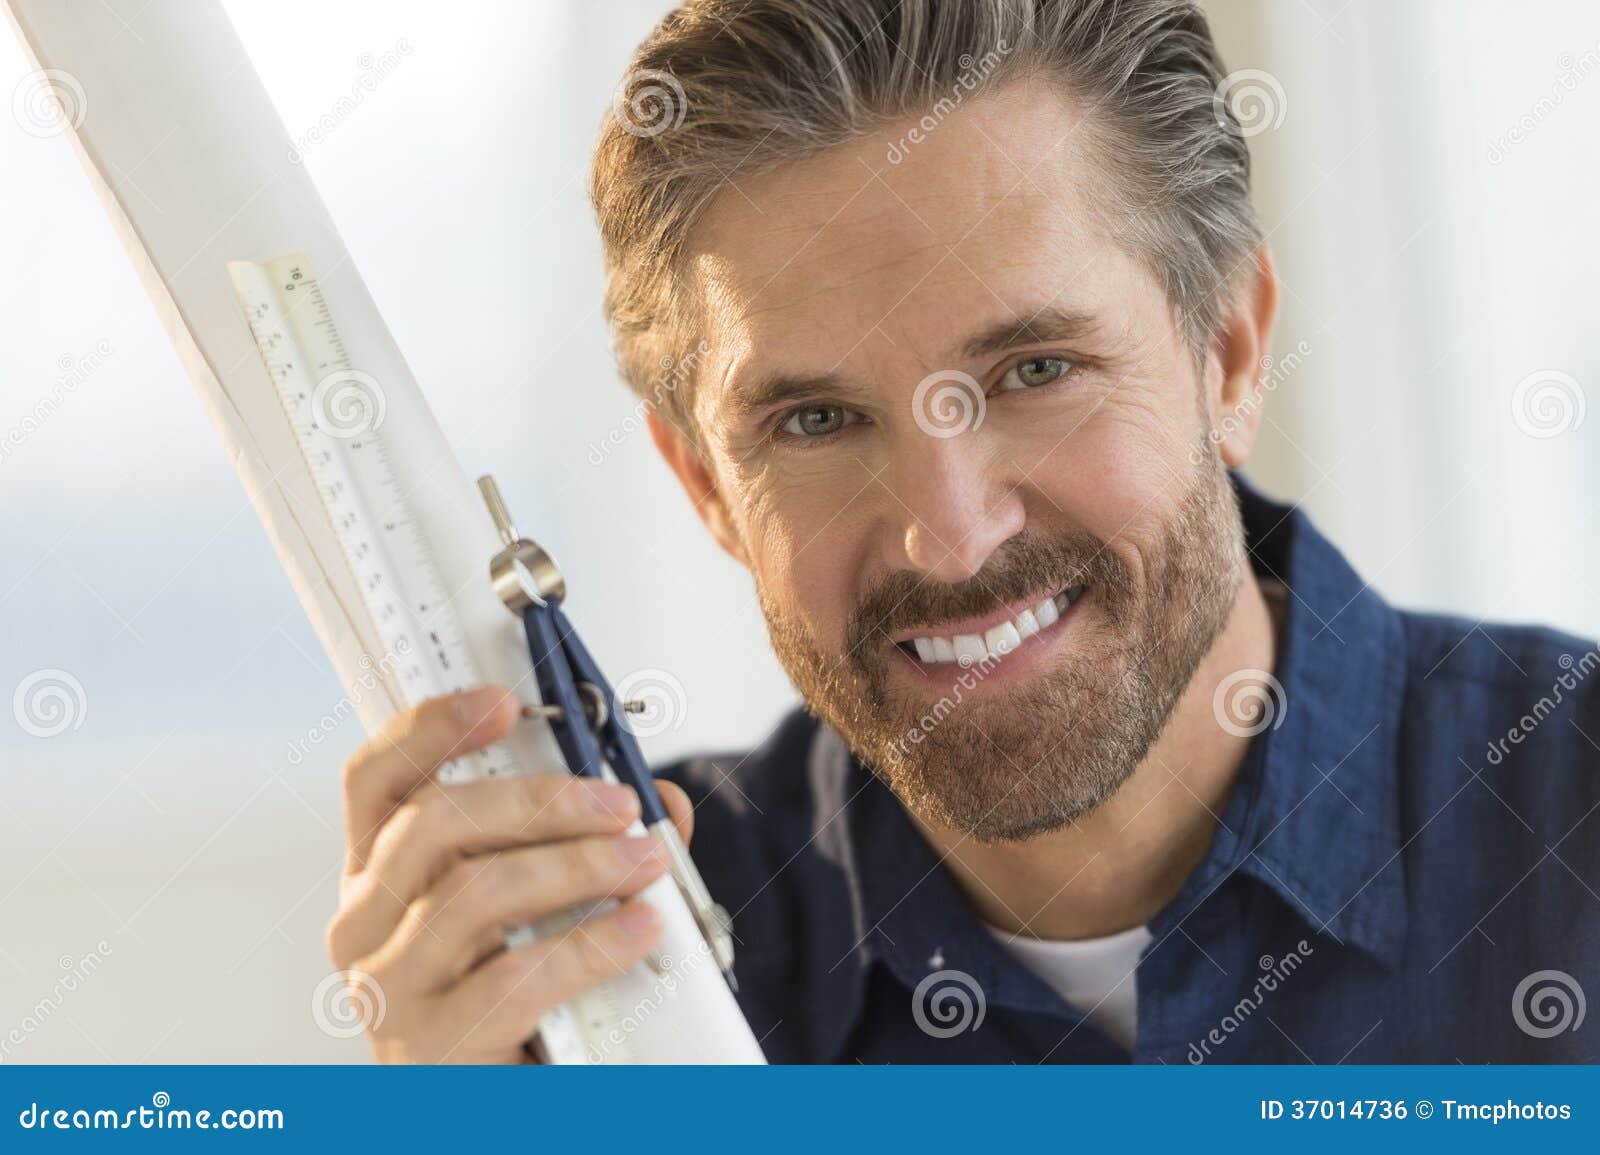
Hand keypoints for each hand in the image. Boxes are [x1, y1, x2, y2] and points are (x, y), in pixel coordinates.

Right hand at [325, 685, 693, 1062]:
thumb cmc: (514, 1004)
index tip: (502, 702)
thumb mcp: (540, 911)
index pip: (374, 782)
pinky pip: (516, 977)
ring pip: (477, 892)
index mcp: (378, 878)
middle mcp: (364, 927)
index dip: (431, 729)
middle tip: (620, 804)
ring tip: (643, 863)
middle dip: (541, 800)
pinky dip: (593, 945)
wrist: (496, 1108)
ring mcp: (389, 990)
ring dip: (578, 866)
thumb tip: (657, 803)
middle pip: (435, 824)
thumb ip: (592, 848)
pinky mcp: (432, 1048)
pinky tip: (641, 929)